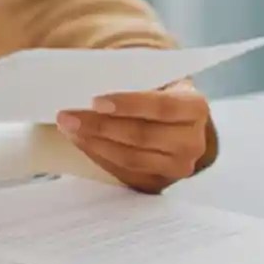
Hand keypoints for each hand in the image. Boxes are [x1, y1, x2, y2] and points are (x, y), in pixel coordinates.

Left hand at [56, 81, 214, 193]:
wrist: (179, 124)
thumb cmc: (162, 94)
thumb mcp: (159, 80)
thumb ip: (134, 80)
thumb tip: (89, 82)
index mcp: (196, 108)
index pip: (162, 106)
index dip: (128, 104)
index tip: (95, 100)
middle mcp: (193, 142)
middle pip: (143, 135)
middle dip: (100, 125)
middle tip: (67, 115)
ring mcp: (177, 167)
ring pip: (131, 158)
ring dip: (95, 143)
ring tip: (69, 128)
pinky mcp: (159, 183)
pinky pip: (124, 173)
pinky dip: (99, 156)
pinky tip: (82, 142)